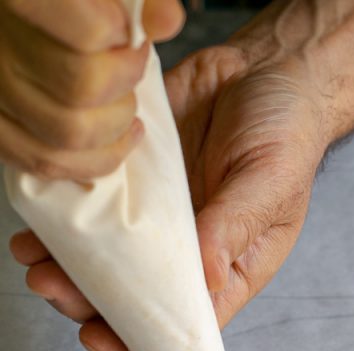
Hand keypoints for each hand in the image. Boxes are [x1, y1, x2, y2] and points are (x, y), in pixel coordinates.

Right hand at [0, 0, 184, 178]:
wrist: (15, 19)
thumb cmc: (65, 1)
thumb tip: (168, 21)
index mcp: (17, 2)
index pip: (87, 34)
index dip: (119, 34)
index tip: (125, 30)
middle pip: (83, 89)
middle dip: (125, 83)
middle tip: (131, 65)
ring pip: (69, 135)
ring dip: (117, 125)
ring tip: (126, 101)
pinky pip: (47, 163)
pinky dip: (96, 158)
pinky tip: (121, 137)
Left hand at [10, 43, 328, 350]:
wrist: (266, 70)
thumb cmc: (286, 134)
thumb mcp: (271, 181)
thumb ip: (236, 227)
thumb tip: (208, 277)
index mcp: (229, 270)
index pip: (183, 328)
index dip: (140, 349)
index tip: (98, 344)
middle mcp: (187, 255)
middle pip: (132, 302)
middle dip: (86, 305)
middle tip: (53, 288)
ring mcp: (156, 222)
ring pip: (104, 263)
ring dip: (64, 269)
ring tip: (34, 260)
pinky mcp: (133, 185)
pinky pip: (94, 211)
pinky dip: (62, 222)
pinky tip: (38, 225)